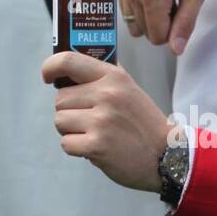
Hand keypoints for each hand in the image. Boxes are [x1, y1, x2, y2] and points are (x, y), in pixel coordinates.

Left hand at [42, 51, 173, 191]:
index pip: (68, 61)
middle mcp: (106, 95)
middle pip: (60, 99)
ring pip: (60, 121)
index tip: (48, 78)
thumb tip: (68, 67)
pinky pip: (66, 143)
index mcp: (113, 77)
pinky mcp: (96, 145)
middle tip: (92, 120)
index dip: (50, 68)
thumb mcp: (128, 88)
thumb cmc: (143, 122)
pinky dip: (76, 148)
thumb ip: (101, 77)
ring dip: (72, 131)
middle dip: (69, 111)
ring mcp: (101, 120)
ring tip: (96, 134)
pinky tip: (96, 147)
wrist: (168, 155)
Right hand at [119, 0, 216, 52]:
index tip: (182, 10)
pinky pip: (127, 6)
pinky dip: (140, 5)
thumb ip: (185, 22)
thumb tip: (175, 50)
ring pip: (134, 21)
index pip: (158, 37)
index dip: (174, 30)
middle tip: (176, 0)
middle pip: (145, 31)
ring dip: (150, 15)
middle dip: (162, 23)